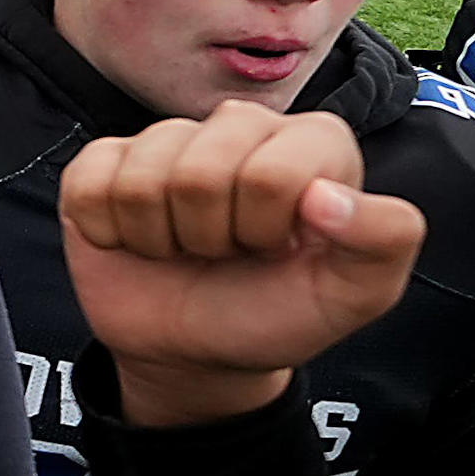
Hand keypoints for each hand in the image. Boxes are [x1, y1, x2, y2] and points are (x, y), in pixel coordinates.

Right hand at [60, 106, 424, 426]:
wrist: (195, 350)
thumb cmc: (275, 314)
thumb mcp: (354, 296)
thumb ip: (384, 242)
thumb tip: (327, 198)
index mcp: (313, 142)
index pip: (268, 174)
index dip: (262, 229)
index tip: (273, 249)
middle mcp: (243, 125)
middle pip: (198, 173)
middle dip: (208, 236)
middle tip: (226, 252)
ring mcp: (169, 139)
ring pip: (141, 180)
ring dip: (160, 238)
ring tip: (186, 247)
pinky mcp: (104, 161)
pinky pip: (89, 185)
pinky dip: (108, 232)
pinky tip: (138, 238)